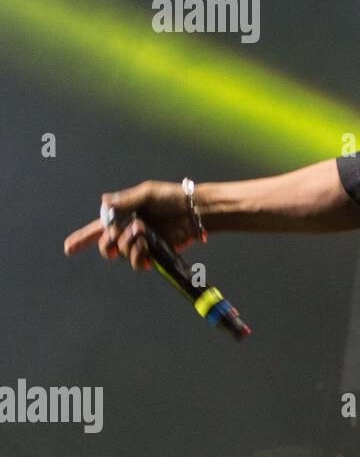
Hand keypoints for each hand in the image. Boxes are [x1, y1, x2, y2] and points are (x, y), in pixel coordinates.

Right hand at [63, 181, 197, 271]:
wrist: (195, 210)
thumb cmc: (173, 197)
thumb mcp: (147, 194)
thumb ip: (125, 201)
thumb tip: (103, 202)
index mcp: (124, 215)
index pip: (98, 228)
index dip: (82, 239)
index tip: (68, 248)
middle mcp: (130, 231)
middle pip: (106, 246)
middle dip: (109, 242)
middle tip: (123, 232)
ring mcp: (142, 244)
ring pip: (122, 253)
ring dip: (130, 244)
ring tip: (143, 233)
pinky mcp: (155, 253)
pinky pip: (138, 263)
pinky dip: (139, 258)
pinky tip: (147, 249)